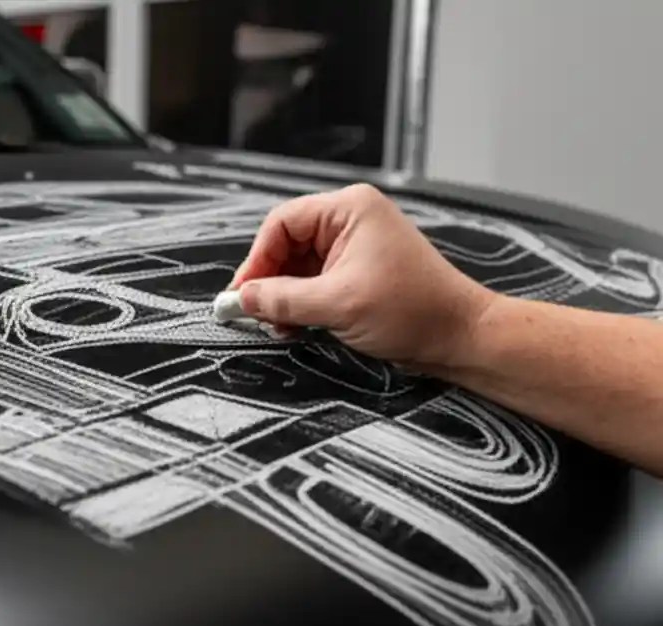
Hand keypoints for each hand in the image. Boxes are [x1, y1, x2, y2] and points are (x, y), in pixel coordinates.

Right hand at [228, 184, 498, 367]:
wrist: (461, 337)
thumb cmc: (413, 311)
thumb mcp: (336, 305)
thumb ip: (281, 300)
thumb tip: (242, 298)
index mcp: (350, 210)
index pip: (282, 224)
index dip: (257, 259)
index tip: (242, 294)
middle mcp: (352, 221)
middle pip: (287, 244)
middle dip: (270, 281)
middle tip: (255, 313)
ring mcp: (356, 247)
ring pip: (299, 266)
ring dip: (284, 297)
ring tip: (281, 325)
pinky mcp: (360, 273)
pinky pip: (316, 281)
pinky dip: (302, 304)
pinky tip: (297, 325)